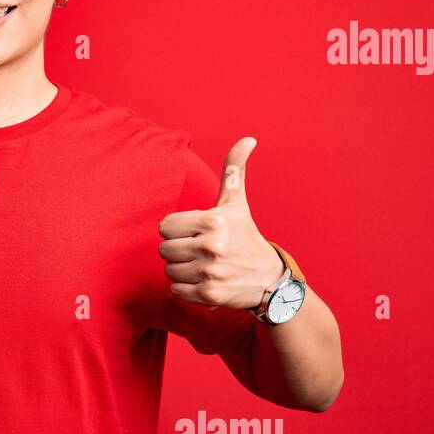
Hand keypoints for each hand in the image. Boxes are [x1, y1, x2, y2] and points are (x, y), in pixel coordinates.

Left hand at [158, 137, 286, 310]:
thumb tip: (247, 139)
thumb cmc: (246, 236)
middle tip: (200, 250)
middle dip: (179, 250)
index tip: (195, 232)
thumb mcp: (238, 204)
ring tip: (203, 265)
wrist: (269, 280)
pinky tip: (204, 281)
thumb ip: (234, 170)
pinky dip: (186, 288)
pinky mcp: (210, 295)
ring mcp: (211, 272)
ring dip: (182, 269)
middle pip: (164, 249)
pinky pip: (176, 290)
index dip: (177, 230)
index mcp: (214, 221)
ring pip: (169, 270)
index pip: (165, 226)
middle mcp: (212, 246)